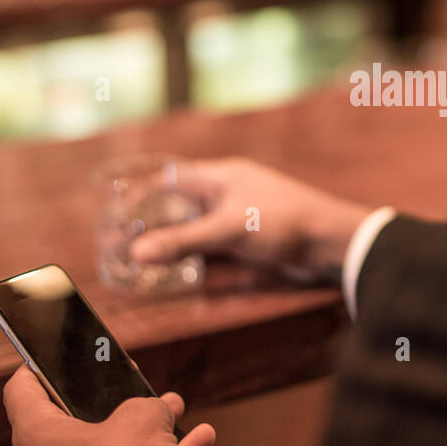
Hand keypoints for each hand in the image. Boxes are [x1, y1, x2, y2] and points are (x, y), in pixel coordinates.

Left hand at [3, 364, 215, 445]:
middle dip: (111, 400)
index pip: (21, 389)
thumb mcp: (143, 420)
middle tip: (130, 382)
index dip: (38, 365)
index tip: (58, 355)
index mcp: (38, 436)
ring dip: (143, 429)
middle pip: (72, 420)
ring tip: (172, 409)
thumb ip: (148, 406)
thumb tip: (159, 409)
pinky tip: (198, 441)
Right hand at [127, 157, 370, 282]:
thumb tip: (135, 253)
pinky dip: (194, 255)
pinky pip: (213, 246)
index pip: (172, 178)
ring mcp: (240, 218)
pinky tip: (177, 269)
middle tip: (120, 239)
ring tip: (140, 256)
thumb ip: (183, 241)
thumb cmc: (283, 222)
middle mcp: (228, 193)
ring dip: (172, 240)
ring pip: (196, 227)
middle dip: (153, 220)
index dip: (143, 192)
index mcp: (222, 176)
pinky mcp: (250, 242)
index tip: (115, 210)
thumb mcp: (228, 229)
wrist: (331, 243)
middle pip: (181, 204)